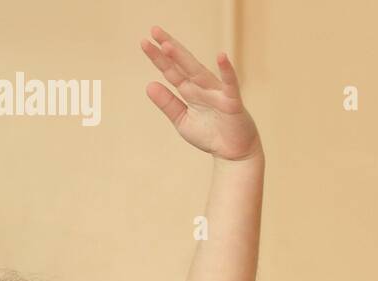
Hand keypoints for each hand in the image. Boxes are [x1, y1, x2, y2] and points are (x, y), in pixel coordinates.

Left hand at [140, 25, 259, 160]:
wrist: (232, 151)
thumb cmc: (209, 133)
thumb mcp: (181, 119)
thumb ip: (167, 103)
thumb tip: (149, 85)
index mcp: (190, 91)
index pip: (171, 71)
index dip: (158, 58)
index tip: (145, 42)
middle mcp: (202, 87)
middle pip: (182, 65)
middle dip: (168, 49)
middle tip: (153, 31)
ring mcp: (217, 92)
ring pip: (198, 72)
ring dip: (183, 58)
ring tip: (168, 45)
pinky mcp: (231, 102)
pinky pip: (229, 84)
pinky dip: (226, 71)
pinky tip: (221, 56)